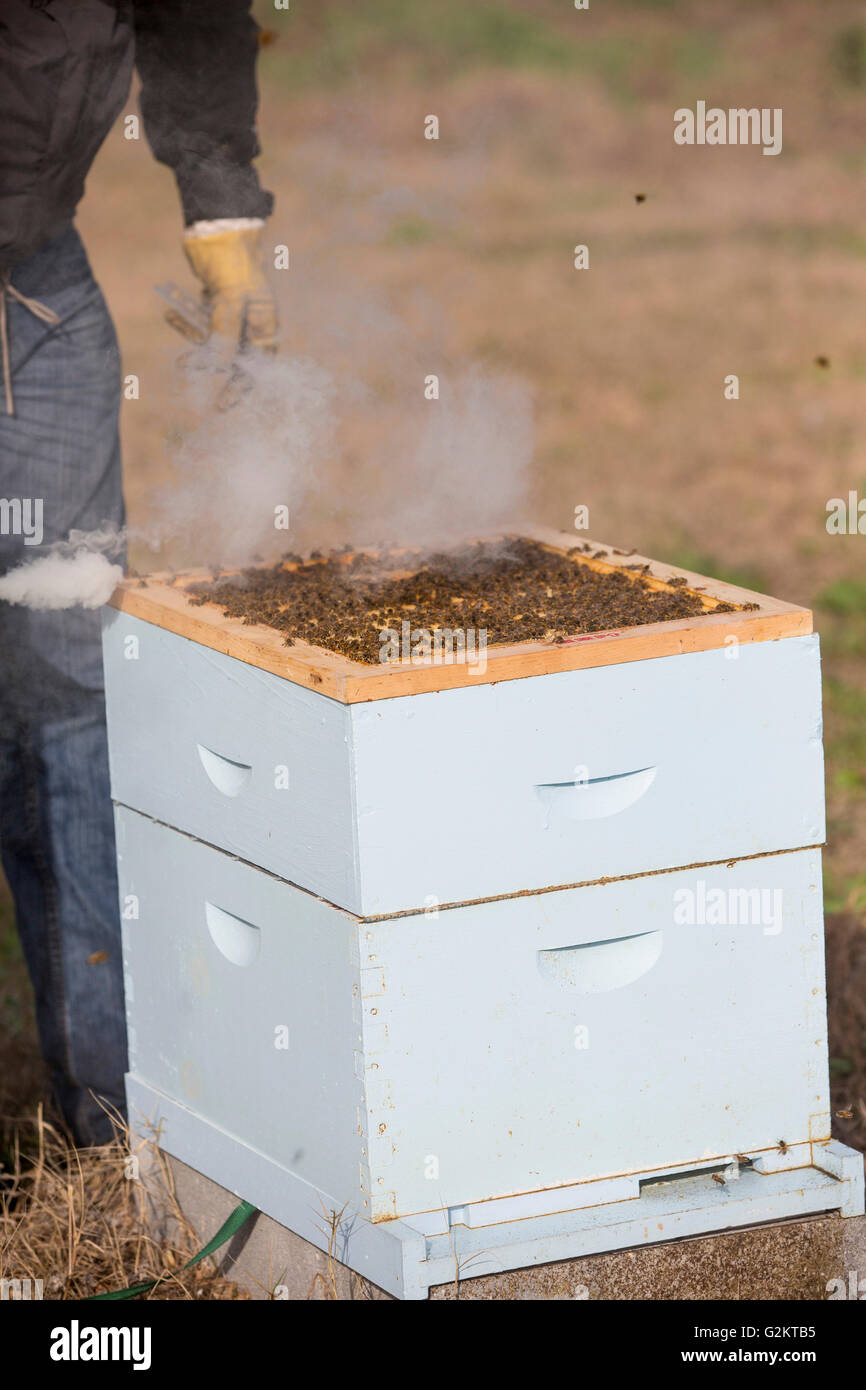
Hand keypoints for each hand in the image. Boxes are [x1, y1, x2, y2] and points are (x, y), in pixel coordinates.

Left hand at [180, 221, 276, 406]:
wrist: (218, 228)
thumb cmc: (232, 263)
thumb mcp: (229, 300)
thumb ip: (225, 333)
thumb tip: (220, 367)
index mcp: (264, 325)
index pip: (257, 367)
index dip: (241, 388)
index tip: (222, 406)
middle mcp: (251, 324)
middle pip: (233, 358)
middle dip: (210, 364)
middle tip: (186, 369)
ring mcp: (233, 315)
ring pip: (213, 341)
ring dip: (193, 342)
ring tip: (174, 337)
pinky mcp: (216, 306)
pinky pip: (201, 324)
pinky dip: (186, 323)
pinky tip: (170, 314)